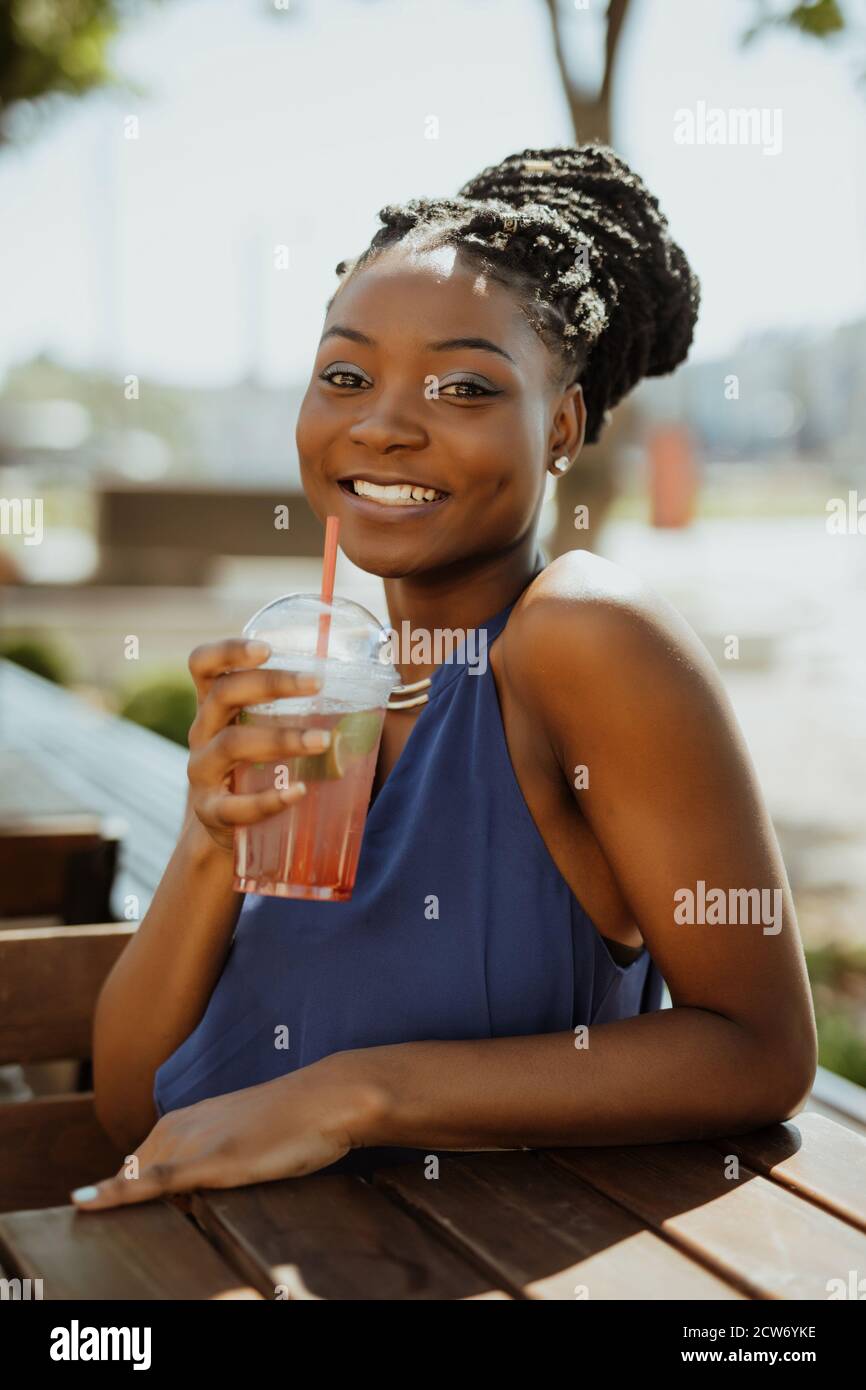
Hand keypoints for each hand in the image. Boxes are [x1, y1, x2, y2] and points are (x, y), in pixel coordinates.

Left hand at [70, 1059, 388, 1208]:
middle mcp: (178, 1127)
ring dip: (118, 1204)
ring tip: (125, 1228)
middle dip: (121, 1204)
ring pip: (135, 1180)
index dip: (129, 1197)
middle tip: (138, 1230)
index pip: (136, 1169)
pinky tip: (87, 1203)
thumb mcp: (242, 1139)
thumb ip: (215, 1156)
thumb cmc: (293, 1121)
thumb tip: (198, 1192)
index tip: (123, 1219)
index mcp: (182, 1121)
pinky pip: (152, 1182)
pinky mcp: (209, 1161)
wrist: (327, 1099)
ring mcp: (191, 1143)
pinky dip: (117, 1193)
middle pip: (130, 1177)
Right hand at [186, 638, 329, 850]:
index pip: (204, 664)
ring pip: (233, 744)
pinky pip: (235, 806)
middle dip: (271, 684)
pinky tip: (299, 793)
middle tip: (317, 683)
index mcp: (215, 705)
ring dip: (281, 738)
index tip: (267, 647)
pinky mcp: (210, 811)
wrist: (231, 831)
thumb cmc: (261, 768)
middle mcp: (202, 732)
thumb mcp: (266, 731)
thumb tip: (382, 684)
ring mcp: (202, 772)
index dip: (229, 650)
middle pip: (224, 694)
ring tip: (322, 741)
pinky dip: (268, 799)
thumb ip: (303, 709)